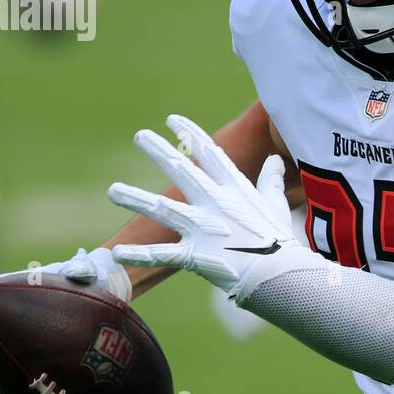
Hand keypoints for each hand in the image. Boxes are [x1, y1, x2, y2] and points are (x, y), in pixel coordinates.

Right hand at [0, 246, 129, 393]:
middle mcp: (14, 313)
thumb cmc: (93, 278)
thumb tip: (78, 269)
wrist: (105, 295)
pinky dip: (15, 390)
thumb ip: (82, 268)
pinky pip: (19, 373)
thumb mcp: (90, 270)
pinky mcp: (36, 354)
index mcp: (21, 286)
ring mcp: (24, 335)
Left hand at [107, 114, 307, 293]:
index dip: (190, 133)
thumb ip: (272, 181)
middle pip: (182, 170)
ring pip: (162, 209)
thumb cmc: (279, 240)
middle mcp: (215, 203)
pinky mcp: (195, 255)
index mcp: (235, 189)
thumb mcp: (276, 205)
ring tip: (113, 190)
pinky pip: (161, 254)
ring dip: (135, 199)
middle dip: (159, 151)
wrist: (279, 274)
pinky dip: (138, 255)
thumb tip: (276, 160)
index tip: (172, 119)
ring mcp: (203, 228)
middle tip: (140, 135)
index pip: (209, 152)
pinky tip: (116, 252)